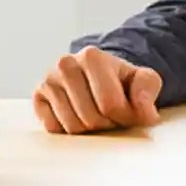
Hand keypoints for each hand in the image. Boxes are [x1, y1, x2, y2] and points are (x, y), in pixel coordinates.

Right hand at [32, 46, 161, 133]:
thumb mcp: (143, 79)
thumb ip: (147, 90)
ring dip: (88, 130)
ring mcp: (48, 80)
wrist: (98, 75)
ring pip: (71, 126)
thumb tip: (145, 111)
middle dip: (106, 124)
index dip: (124, 117)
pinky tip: (77, 115)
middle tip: (112, 115)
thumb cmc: (120, 80)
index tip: (129, 112)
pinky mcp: (38, 96)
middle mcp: (65, 63)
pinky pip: (53, 128)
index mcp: (92, 56)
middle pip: (90, 118)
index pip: (110, 104)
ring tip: (96, 114)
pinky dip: (68, 129)